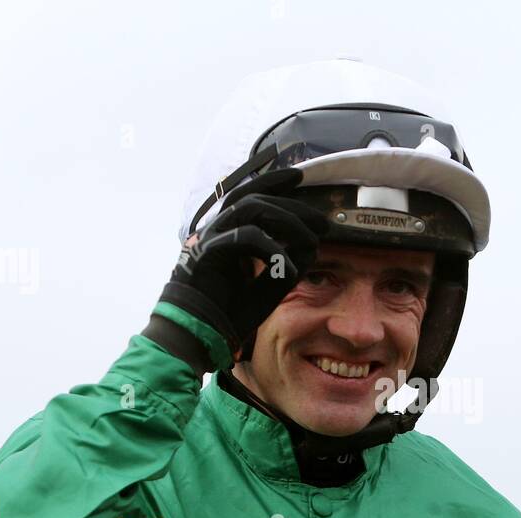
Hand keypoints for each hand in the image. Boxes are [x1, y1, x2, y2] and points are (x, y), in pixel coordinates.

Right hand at [146, 168, 328, 371]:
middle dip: (292, 204)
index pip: (249, 197)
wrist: (198, 336)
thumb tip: (311, 246)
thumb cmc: (228, 314)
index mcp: (226, 234)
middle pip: (254, 199)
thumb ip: (287, 266)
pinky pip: (245, 238)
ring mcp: (208, 239)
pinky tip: (288, 269)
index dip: (272, 182)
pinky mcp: (206, 252)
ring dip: (287, 221)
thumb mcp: (267, 288)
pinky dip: (272, 250)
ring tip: (311, 240)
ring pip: (250, 210)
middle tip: (322, 221)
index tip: (300, 178)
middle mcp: (215, 231)